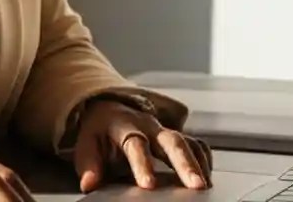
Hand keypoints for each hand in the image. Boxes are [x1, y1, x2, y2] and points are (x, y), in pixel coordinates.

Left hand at [72, 99, 212, 193]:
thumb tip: (89, 184)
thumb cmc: (99, 131)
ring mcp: (165, 130)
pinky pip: (196, 144)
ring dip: (198, 164)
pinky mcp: (177, 135)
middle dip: (185, 163)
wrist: (109, 107)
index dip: (142, 164)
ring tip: (205, 186)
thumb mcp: (86, 144)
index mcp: (124, 125)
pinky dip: (204, 159)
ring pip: (188, 142)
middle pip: (172, 141)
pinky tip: (207, 176)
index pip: (135, 144)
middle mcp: (149, 125)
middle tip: (195, 185)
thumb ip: (88, 165)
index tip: (149, 185)